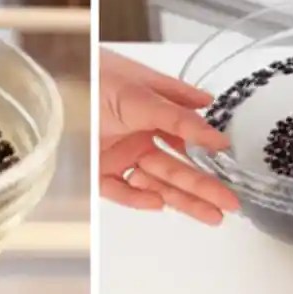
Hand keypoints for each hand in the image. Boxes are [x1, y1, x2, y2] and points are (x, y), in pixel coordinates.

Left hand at [99, 49, 239, 224]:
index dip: (210, 157)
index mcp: (156, 115)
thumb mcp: (142, 93)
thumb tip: (215, 124)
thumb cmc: (99, 78)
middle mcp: (141, 137)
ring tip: (212, 215)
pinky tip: (158, 202)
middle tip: (230, 203)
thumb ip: (178, 113)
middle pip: (177, 168)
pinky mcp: (99, 171)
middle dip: (204, 187)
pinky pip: (121, 191)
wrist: (61, 82)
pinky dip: (138, 199)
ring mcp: (121, 156)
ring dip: (183, 199)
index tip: (231, 168)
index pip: (189, 142)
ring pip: (157, 183)